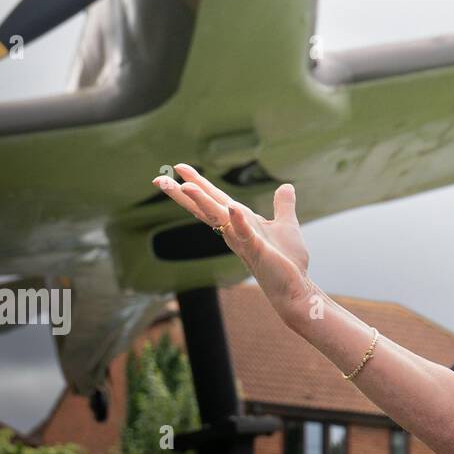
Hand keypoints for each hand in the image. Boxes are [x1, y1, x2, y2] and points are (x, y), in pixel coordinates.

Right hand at [154, 164, 314, 323]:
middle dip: (182, 193)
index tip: (178, 167)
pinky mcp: (257, 251)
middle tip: (158, 178)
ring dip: (203, 202)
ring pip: (218, 218)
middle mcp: (235, 230)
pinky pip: (245, 234)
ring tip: (186, 186)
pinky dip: (239, 221)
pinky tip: (232, 208)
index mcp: (240, 221)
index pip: (214, 199)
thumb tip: (286, 186)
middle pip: (205, 207)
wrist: (295, 286)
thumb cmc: (286, 259)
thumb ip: (282, 205)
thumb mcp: (285, 224)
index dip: (198, 183)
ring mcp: (244, 241)